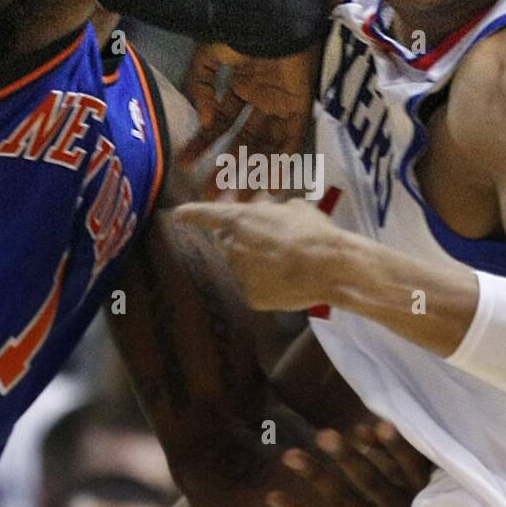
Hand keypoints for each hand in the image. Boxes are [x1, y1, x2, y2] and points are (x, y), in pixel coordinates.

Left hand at [174, 197, 342, 310]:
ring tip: (286, 262)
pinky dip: (266, 285)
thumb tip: (275, 210)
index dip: (191, 214)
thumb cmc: (314, 233)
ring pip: (241, 267)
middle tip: (262, 241)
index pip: (206, 215)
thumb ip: (275, 210)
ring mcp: (240, 274)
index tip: (177, 214)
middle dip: (237, 241)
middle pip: (225, 243)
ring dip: (255, 264)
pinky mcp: (251, 297)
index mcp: (240, 220)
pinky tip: (287, 281)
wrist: (328, 267)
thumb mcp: (296, 209)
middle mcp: (233, 247)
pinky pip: (254, 289)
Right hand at [181, 43, 317, 194]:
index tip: (184, 164)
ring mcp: (280, 105)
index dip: (202, 143)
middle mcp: (259, 99)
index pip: (218, 123)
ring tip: (238, 199)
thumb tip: (204, 121)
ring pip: (265, 146)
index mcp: (239, 86)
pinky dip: (281, 161)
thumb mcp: (208, 56)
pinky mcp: (299, 106)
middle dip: (226, 168)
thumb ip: (201, 87)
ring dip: (252, 171)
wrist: (272, 16)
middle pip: (242, 142)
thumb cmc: (238, 30)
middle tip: (211, 194)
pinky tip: (268, 184)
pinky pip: (290, 139)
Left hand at [268, 420, 431, 506]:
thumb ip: (406, 455)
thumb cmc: (429, 502)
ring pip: (346, 504)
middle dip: (348, 459)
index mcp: (425, 493)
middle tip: (324, 434)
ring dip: (318, 477)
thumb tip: (372, 423)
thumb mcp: (429, 479)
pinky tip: (272, 497)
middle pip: (372, 485)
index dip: (396, 448)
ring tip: (290, 455)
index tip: (380, 425)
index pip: (411, 469)